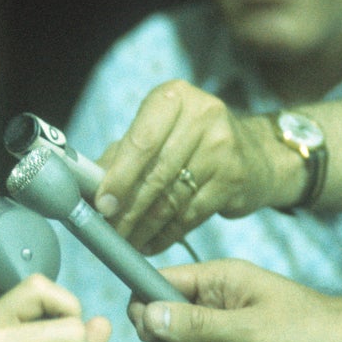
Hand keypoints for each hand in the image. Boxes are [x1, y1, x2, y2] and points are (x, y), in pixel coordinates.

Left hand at [93, 80, 276, 254]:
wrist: (254, 154)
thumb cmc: (189, 143)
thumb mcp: (156, 136)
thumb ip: (120, 156)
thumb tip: (86, 188)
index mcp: (173, 97)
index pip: (141, 140)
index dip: (119, 177)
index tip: (102, 205)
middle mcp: (202, 114)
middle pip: (156, 173)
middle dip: (128, 209)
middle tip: (109, 232)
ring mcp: (223, 146)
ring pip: (172, 198)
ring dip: (144, 227)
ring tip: (126, 242)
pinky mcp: (235, 177)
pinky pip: (191, 215)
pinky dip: (166, 234)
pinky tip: (151, 243)